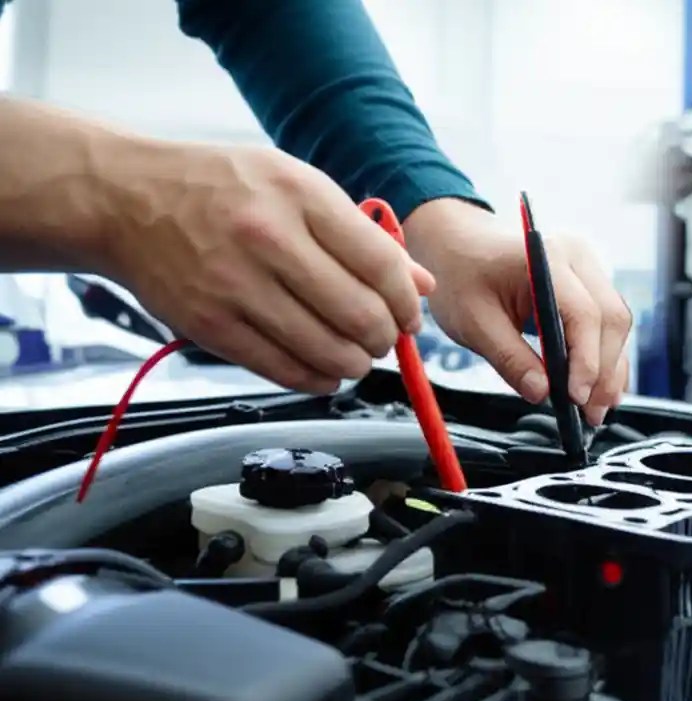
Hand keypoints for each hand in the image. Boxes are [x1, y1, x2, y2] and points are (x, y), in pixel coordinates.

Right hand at [105, 144, 431, 393]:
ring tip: (356, 355)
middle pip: (360, 315)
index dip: (406, 302)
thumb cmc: (221, 187)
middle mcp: (268, 239)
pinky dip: (318, 380)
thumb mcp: (296, 184)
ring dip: (355, 364)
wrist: (124, 197)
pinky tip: (325, 370)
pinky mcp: (209, 325)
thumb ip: (362, 235)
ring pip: (326, 351)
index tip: (409, 315)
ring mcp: (235, 285)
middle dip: (384, 338)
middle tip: (383, 338)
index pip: (381, 266)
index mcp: (300, 196)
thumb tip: (422, 284)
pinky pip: (283, 370)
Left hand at [405, 200, 632, 425]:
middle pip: (611, 318)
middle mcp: (577, 256)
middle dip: (605, 371)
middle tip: (591, 414)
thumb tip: (541, 393)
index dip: (586, 361)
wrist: (457, 241)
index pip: (584, 313)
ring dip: (611, 367)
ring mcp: (587, 265)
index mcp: (547, 258)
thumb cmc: (461, 274)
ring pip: (616, 321)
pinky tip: (602, 386)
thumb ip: (509, 359)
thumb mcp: (473, 322)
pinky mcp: (588, 280)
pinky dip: (607, 354)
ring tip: (597, 408)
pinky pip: (607, 320)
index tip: (576, 398)